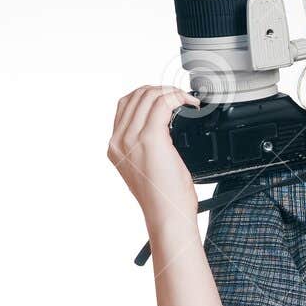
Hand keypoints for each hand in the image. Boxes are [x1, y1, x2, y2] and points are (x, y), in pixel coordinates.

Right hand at [108, 85, 200, 229]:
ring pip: (148, 95)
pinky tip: (190, 103)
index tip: (168, 98)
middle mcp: (119, 141)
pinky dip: (178, 97)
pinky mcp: (151, 139)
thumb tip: (163, 126)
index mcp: (116, 147)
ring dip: (170, 91)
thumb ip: (146, 145)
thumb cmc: (164, 198)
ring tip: (185, 99)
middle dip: (160, 89)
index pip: (125, 105)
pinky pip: (162, 104)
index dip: (148, 94)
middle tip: (180, 97)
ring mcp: (132, 139)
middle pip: (135, 96)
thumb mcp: (147, 167)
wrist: (167, 215)